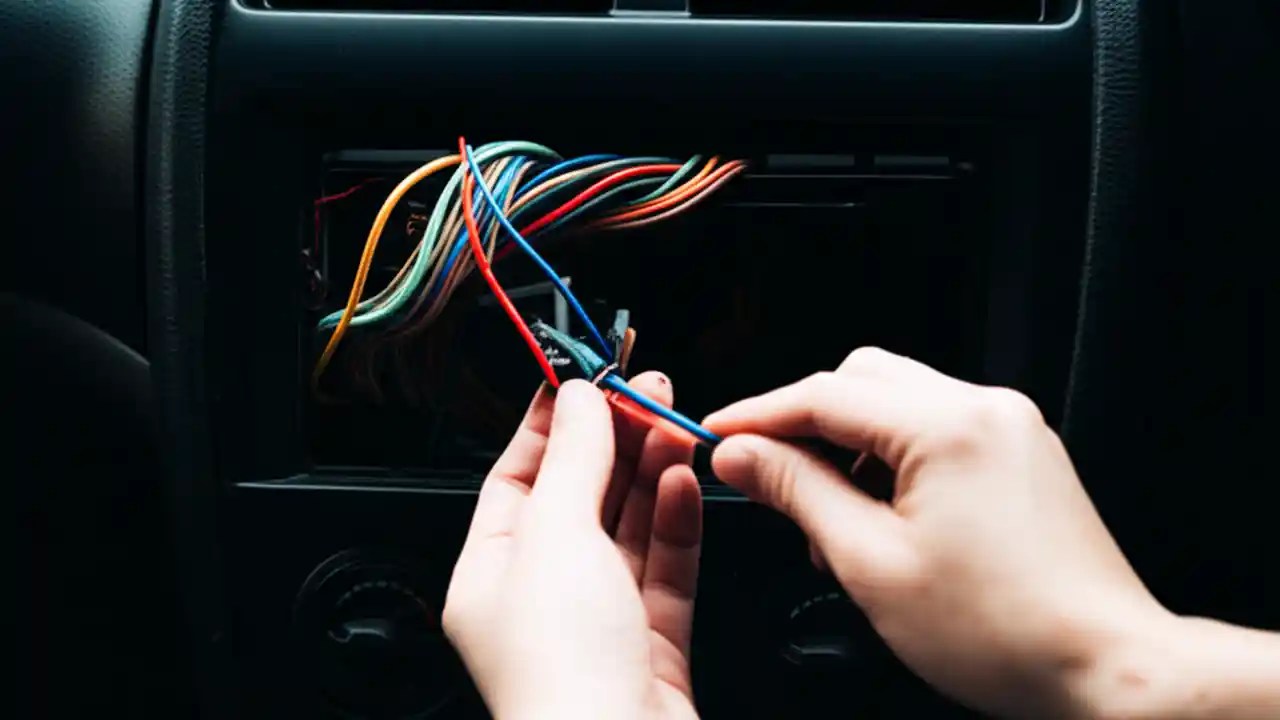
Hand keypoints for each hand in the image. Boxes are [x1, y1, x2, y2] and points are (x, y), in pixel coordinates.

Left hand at [444, 376, 701, 719]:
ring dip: (651, 471)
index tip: (585, 377)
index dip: (552, 425)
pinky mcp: (653, 645)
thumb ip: (573, 460)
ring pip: (628, 529)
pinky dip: (676, 521)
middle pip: (579, 498)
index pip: (518, 480)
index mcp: (491, 576)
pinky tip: (685, 481)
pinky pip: (665, 568)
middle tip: (648, 387)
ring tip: (674, 420)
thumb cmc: (562, 671)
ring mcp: (600, 622)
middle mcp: (542, 599)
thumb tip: (578, 397)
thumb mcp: (557, 537)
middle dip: (614, 440)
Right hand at [703, 348, 1177, 718]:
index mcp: (949, 426)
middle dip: (805, 425)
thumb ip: (797, 493)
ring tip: (834, 521)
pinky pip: (937, 431)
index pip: (824, 395)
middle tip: (766, 478)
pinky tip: (881, 518)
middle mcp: (986, 409)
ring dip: (850, 446)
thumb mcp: (871, 563)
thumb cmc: (1004, 632)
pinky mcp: (1021, 455)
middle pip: (862, 382)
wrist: (1106, 670)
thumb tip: (743, 455)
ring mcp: (1010, 429)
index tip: (716, 435)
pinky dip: (894, 460)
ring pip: (898, 405)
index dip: (757, 416)